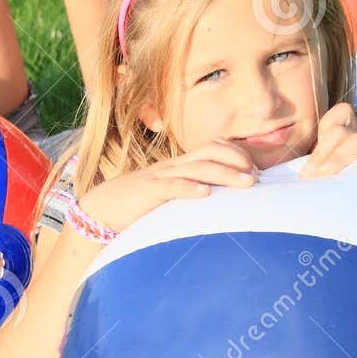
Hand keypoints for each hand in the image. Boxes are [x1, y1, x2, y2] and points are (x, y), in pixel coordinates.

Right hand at [75, 139, 258, 233]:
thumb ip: (189, 194)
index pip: (212, 147)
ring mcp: (159, 177)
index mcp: (178, 166)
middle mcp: (172, 166)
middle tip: (257, 177)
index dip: (236, 154)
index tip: (255, 170)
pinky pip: (171, 186)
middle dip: (238, 161)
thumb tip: (217, 203)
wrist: (99, 209)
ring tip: (246, 182)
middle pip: (210, 152)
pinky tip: (206, 194)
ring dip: (225, 174)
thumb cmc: (136, 206)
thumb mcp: (168, 196)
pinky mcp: (147, 192)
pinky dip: (189, 188)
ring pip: (198, 167)